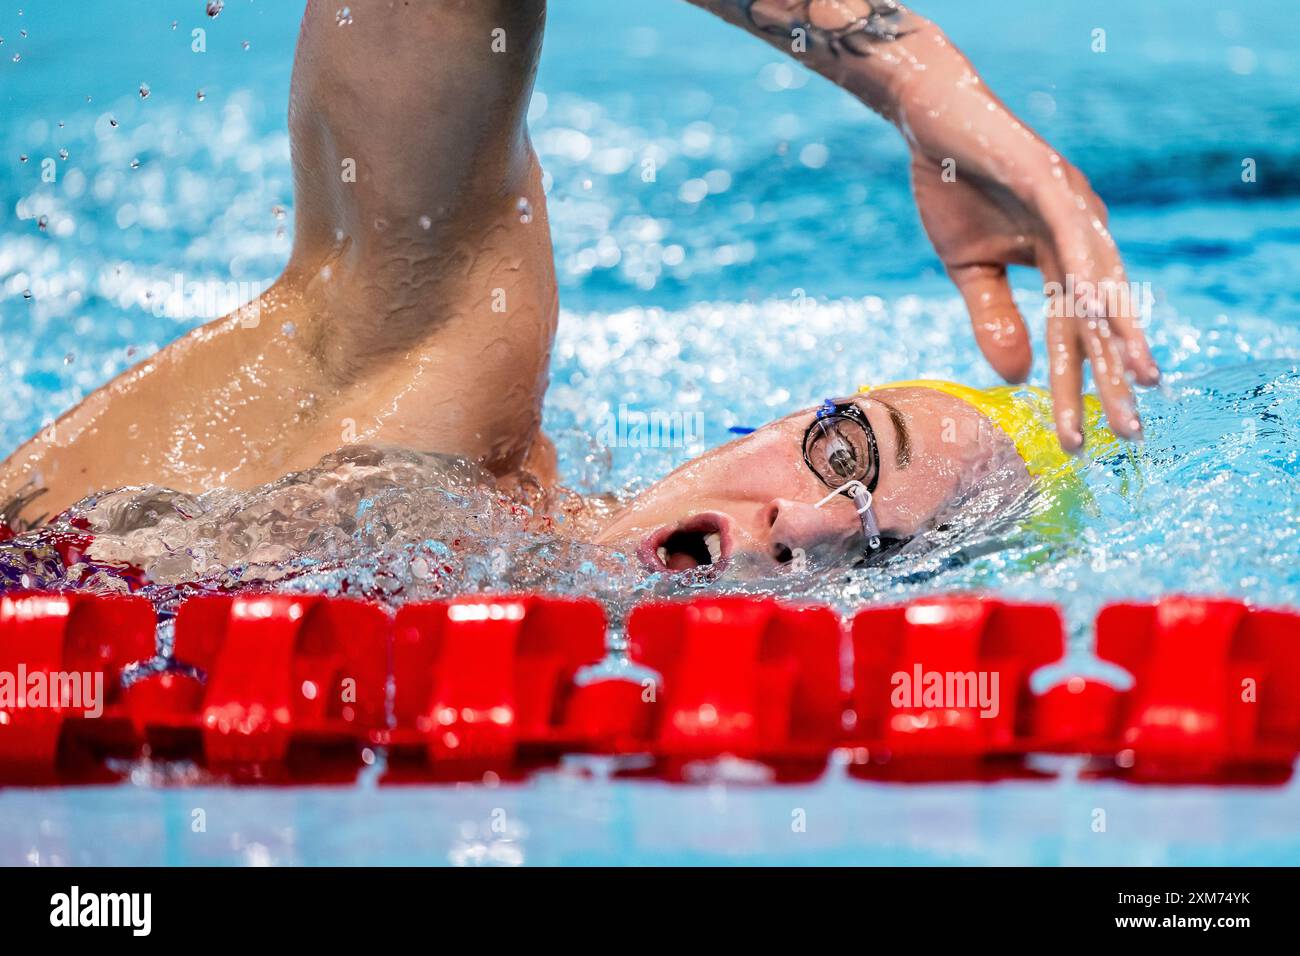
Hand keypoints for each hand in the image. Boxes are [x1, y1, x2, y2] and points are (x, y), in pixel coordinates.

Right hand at [899, 56, 1159, 447]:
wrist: (930, 121)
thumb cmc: (952, 187)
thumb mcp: (968, 268)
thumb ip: (994, 317)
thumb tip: (1016, 378)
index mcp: (1060, 258)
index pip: (1074, 332)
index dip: (1080, 383)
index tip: (1083, 437)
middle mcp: (1078, 234)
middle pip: (1100, 316)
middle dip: (1115, 375)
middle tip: (1131, 431)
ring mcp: (1069, 204)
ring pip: (1100, 279)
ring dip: (1118, 331)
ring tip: (1137, 380)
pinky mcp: (1048, 178)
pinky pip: (1073, 232)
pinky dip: (1088, 271)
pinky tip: (1097, 312)